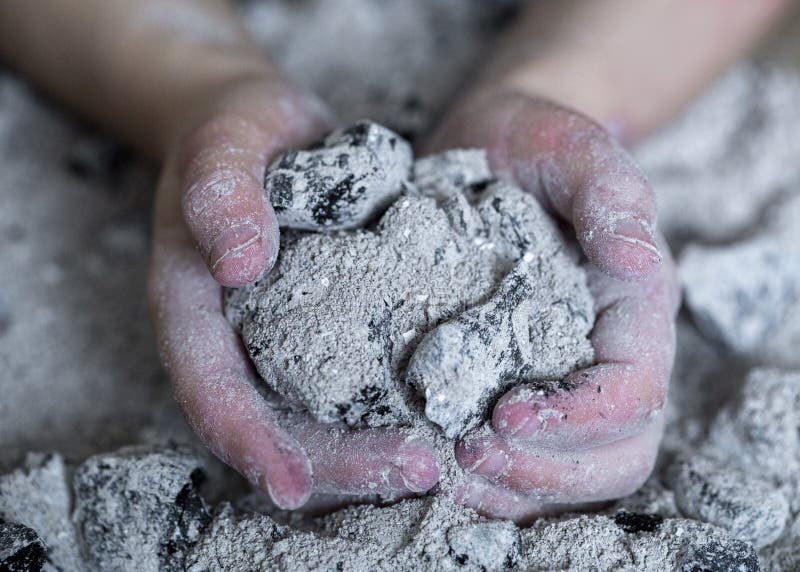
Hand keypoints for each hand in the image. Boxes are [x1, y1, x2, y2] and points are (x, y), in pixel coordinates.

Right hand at [148, 75, 438, 509]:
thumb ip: (219, 192)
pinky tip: (449, 412)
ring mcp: (283, 339)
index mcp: (194, 312)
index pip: (214, 395)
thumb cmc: (235, 134)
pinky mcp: (326, 328)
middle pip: (278, 427)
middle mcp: (237, 341)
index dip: (251, 445)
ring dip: (374, 450)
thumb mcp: (222, 144)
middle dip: (340, 464)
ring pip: (319, 418)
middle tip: (419, 471)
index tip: (296, 486)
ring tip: (443, 460)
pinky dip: (393, 407)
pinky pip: (354, 382)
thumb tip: (238, 262)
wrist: (263, 128)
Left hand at [428, 90, 679, 522]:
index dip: (576, 420)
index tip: (504, 415)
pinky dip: (485, 478)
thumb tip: (641, 261)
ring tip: (448, 468)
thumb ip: (610, 195)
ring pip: (569, 474)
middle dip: (544, 470)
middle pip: (612, 457)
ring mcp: (560, 376)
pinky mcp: (514, 382)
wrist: (492, 148)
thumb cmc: (536, 140)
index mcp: (630, 311)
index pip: (631, 395)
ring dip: (512, 487)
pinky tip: (437, 463)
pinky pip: (518, 459)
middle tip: (468, 453)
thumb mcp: (571, 146)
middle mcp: (602, 356)